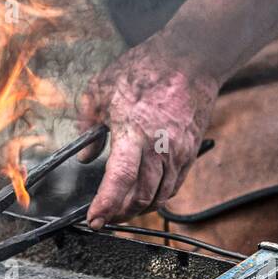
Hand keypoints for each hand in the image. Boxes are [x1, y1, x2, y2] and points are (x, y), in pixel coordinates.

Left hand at [77, 37, 219, 228]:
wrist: (191, 58)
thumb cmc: (145, 70)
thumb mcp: (100, 89)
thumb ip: (86, 125)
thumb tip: (86, 157)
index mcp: (133, 133)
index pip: (120, 180)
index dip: (106, 205)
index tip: (94, 220)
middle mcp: (159, 148)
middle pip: (141, 196)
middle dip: (120, 214)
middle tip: (105, 218)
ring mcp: (178, 152)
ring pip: (159, 196)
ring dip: (139, 209)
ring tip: (123, 211)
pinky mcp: (190, 152)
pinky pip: (174, 186)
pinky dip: (158, 197)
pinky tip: (145, 196)